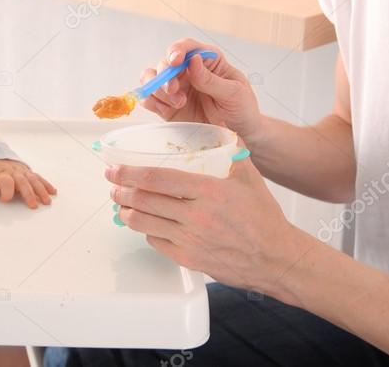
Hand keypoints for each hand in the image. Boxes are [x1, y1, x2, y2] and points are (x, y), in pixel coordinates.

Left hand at [0, 159, 56, 207]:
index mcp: (1, 173)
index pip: (6, 181)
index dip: (6, 190)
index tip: (5, 200)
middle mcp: (14, 171)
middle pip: (23, 181)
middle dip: (29, 193)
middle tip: (33, 205)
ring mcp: (23, 171)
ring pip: (33, 180)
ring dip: (41, 190)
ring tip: (46, 201)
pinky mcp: (28, 172)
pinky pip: (38, 177)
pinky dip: (46, 184)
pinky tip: (52, 191)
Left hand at [107, 158, 314, 299]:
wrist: (276, 257)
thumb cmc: (263, 218)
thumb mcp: (249, 176)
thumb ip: (230, 151)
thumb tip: (217, 130)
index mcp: (207, 190)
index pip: (156, 178)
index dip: (129, 173)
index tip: (115, 169)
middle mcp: (195, 216)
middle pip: (143, 200)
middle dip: (120, 191)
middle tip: (113, 185)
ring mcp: (189, 239)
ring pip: (144, 223)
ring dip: (126, 212)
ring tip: (122, 204)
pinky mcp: (188, 259)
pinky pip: (156, 242)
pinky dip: (146, 230)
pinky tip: (145, 223)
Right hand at [141, 38, 262, 138]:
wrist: (240, 133)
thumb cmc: (242, 107)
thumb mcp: (233, 92)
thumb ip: (211, 80)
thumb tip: (192, 61)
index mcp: (208, 60)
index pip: (187, 47)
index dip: (177, 50)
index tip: (175, 61)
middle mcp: (188, 71)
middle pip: (165, 63)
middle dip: (165, 75)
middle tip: (174, 90)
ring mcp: (177, 88)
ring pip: (152, 79)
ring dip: (158, 90)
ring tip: (178, 104)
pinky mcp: (168, 106)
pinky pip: (150, 99)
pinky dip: (152, 103)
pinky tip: (166, 110)